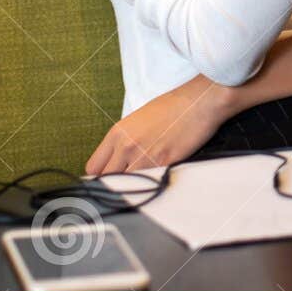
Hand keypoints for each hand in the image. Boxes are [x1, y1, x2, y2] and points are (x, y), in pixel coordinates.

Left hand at [85, 75, 231, 174]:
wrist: (198, 103)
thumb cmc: (172, 107)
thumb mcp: (138, 119)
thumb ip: (124, 140)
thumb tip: (118, 159)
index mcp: (117, 133)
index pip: (93, 167)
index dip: (100, 174)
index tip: (108, 177)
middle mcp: (126, 146)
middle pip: (106, 180)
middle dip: (114, 183)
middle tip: (126, 182)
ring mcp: (144, 157)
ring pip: (125, 186)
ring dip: (132, 186)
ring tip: (142, 182)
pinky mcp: (163, 165)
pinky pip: (148, 184)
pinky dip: (151, 184)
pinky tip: (157, 177)